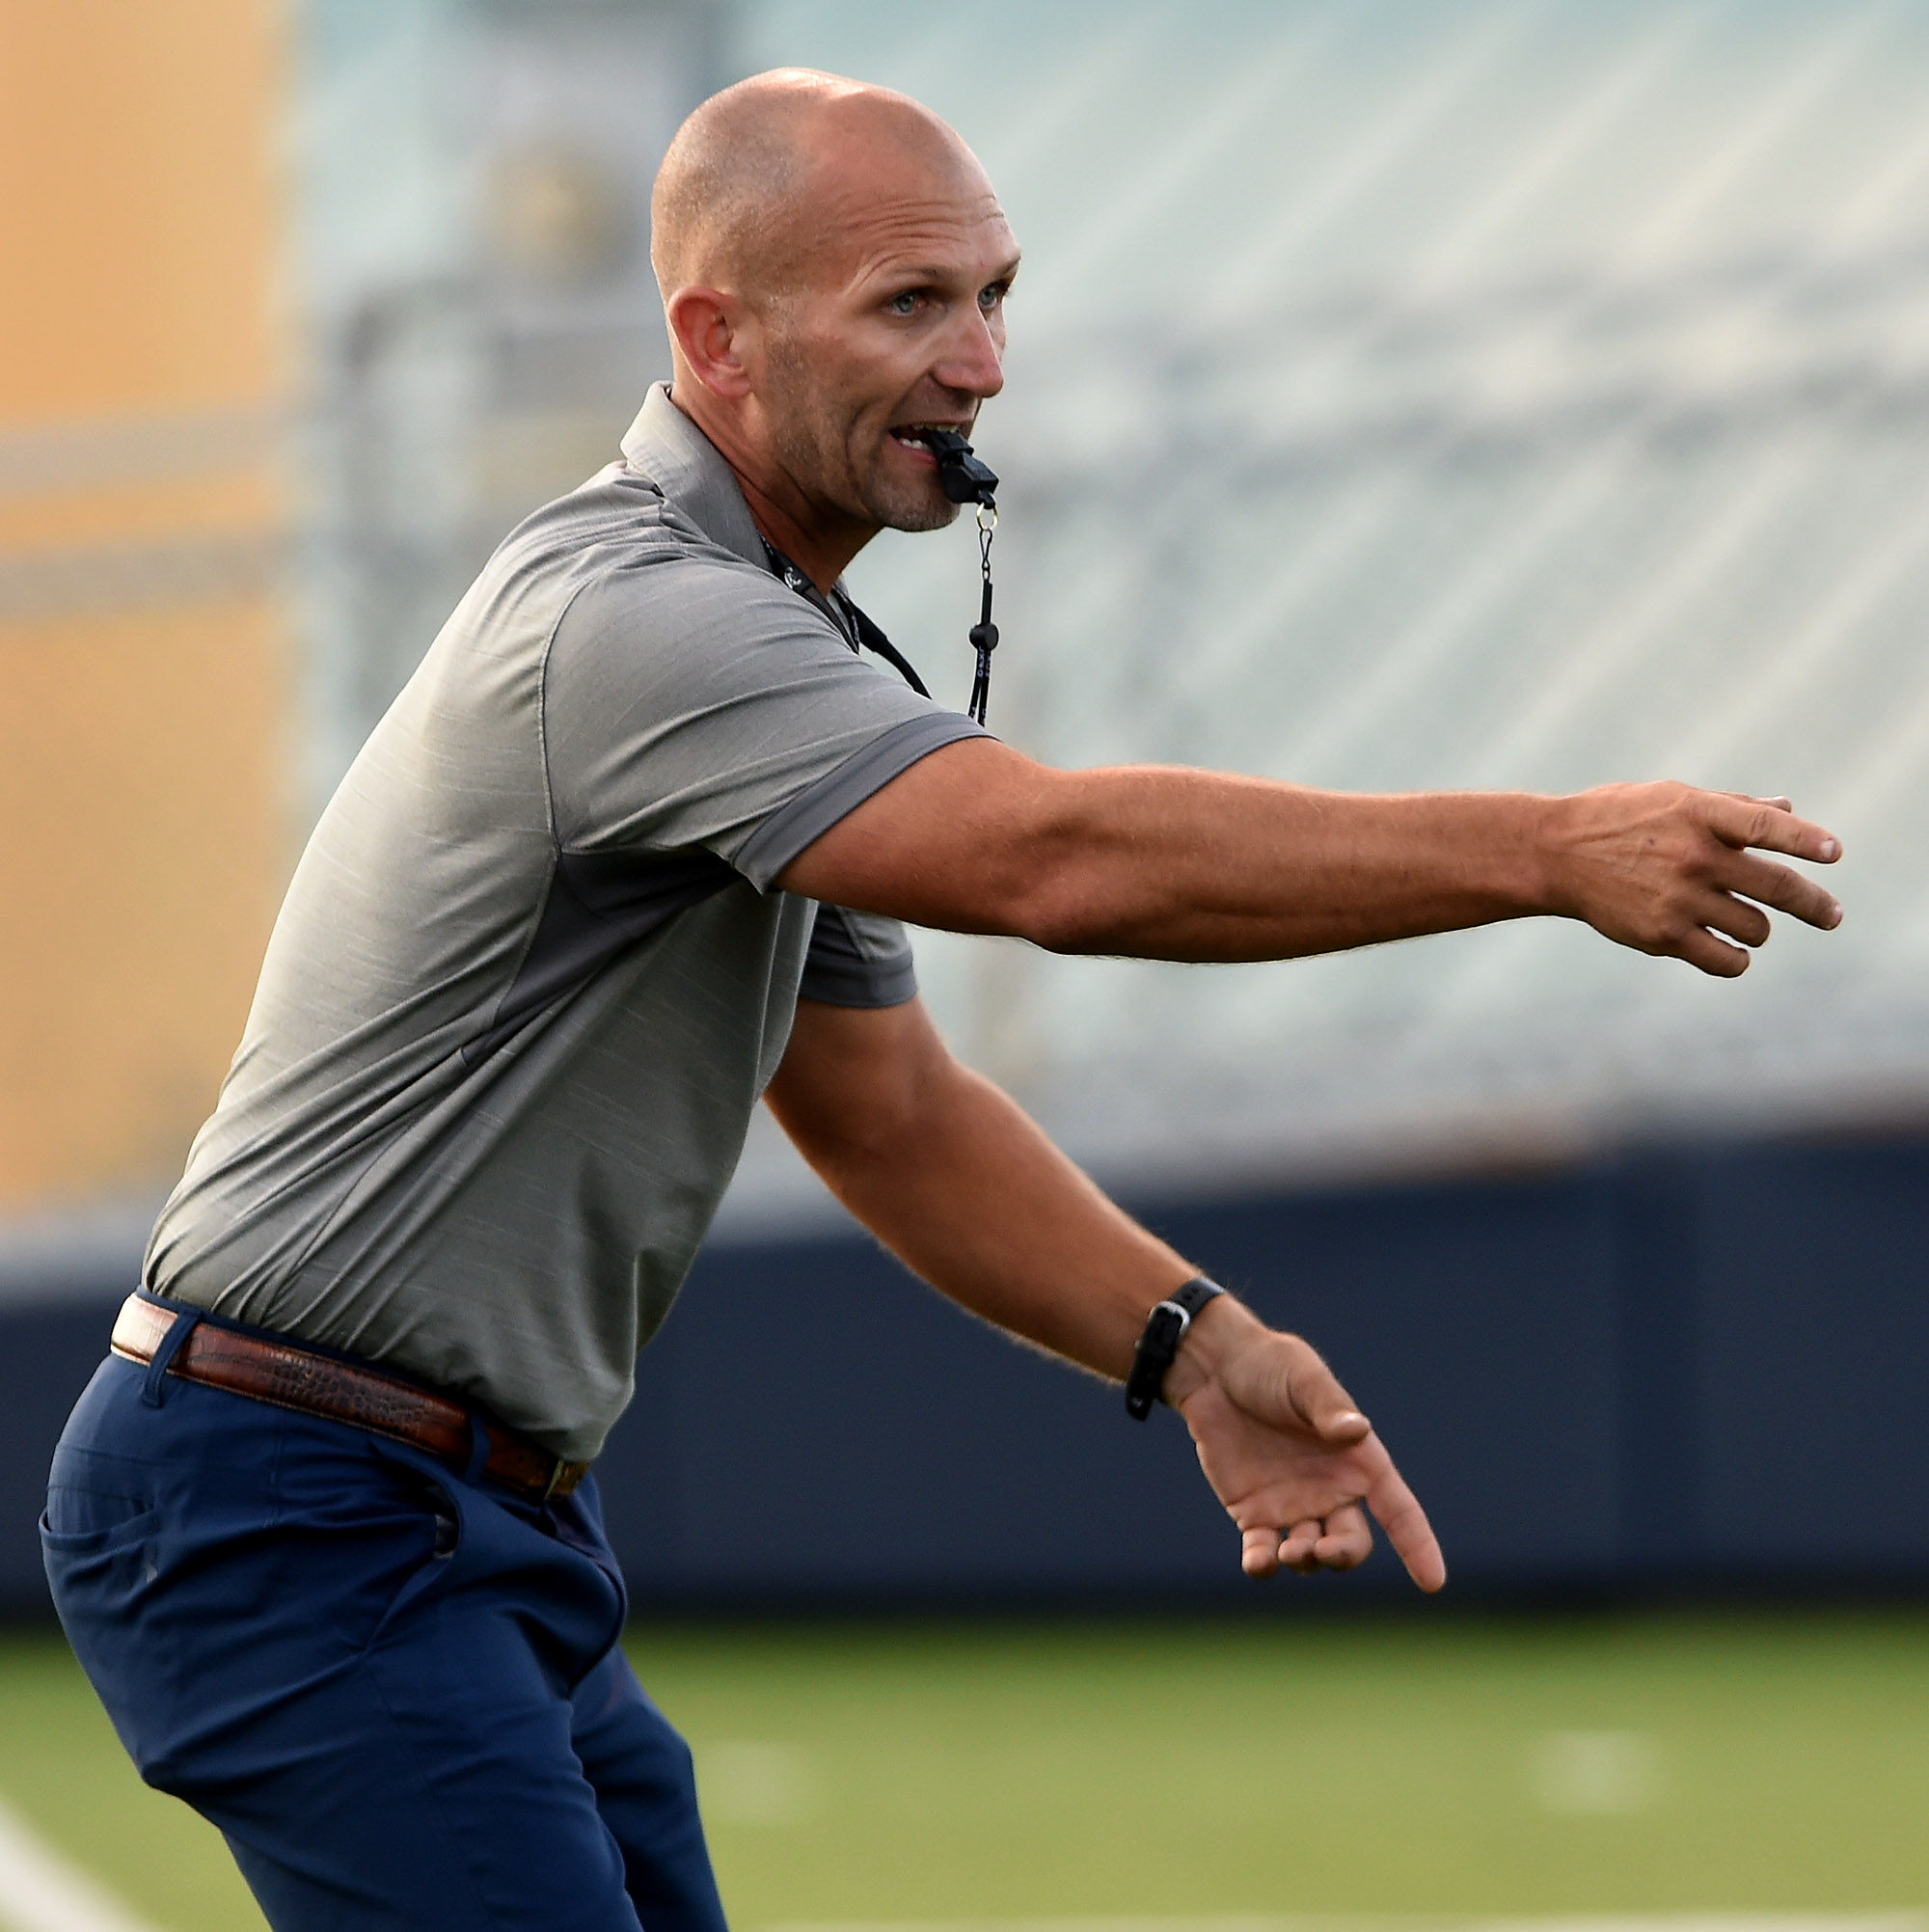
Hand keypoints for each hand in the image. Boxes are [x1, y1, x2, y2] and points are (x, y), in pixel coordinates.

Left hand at [1169, 1309, 1445, 1591]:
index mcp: (1357, 1461)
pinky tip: (1259, 1564)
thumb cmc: (1269, 1367)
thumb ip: (1329, 1409)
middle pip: (1352, 1543)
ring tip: (1288, 1552)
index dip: (1418, 1546)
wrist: (1214, 1370)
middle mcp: (1331, 1490)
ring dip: (1305, 1561)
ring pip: (1311, 1554)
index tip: (1433, 1582)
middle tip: (1322, 1550)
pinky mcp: (1253, 1513)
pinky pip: (1263, 1552)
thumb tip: (1357, 1432)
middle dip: (1343, 1555)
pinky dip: (1263, 1565)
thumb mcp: (1303, 1379)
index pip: (1399, 1510)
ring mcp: (1292, 1506)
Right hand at [1542, 783, 1841, 976]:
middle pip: (1778, 886)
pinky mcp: (1662, 936)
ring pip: (1756, 927)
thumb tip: (1789, 806)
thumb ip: (1732, 807)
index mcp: (1699, 813)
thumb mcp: (1673, 798)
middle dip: (1815, 906)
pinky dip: (1737, 958)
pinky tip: (1735, 952)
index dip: (1808, 840)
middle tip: (1832, 916)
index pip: (1769, 827)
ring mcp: (1679, 898)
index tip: (1834, 853)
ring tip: (1750, 924)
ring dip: (1759, 928)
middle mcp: (1694, 855)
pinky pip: (1725, 959)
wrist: (1555, 855)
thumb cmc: (1619, 820)